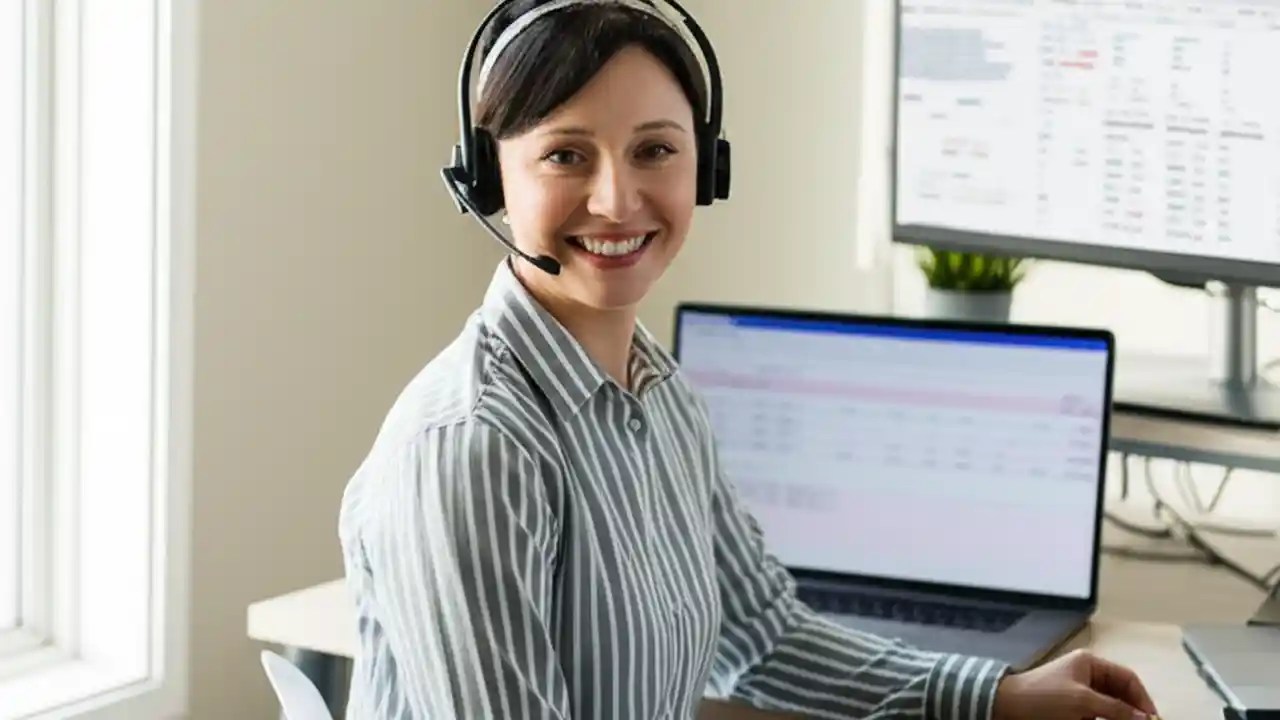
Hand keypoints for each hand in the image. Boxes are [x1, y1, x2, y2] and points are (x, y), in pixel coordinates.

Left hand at [992, 648, 1159, 719]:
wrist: (1005, 708)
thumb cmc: (1043, 697)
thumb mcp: (1082, 701)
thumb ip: (1116, 709)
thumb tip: (1146, 719)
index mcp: (1090, 664)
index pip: (1127, 679)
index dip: (1143, 699)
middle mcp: (1087, 676)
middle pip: (1121, 695)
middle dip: (1134, 712)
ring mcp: (1079, 694)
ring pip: (1110, 708)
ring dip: (1120, 718)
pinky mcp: (1071, 711)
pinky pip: (1096, 715)